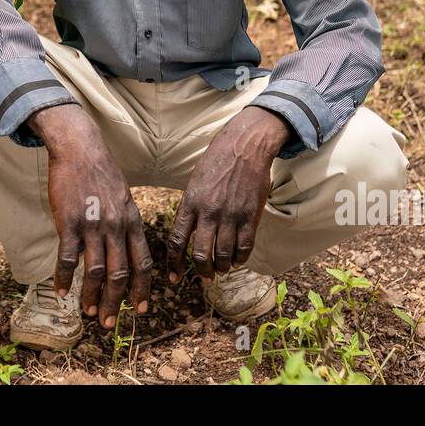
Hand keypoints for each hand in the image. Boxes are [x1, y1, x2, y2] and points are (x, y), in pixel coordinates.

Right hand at [29, 104, 151, 327]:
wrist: (80, 149)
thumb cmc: (101, 174)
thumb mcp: (123, 198)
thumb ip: (125, 226)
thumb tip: (123, 252)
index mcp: (132, 222)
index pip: (143, 263)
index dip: (143, 289)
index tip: (141, 309)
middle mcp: (116, 227)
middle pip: (119, 274)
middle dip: (115, 302)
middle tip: (109, 323)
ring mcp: (93, 225)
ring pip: (95, 271)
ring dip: (91, 296)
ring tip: (87, 313)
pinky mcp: (69, 222)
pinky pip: (67, 258)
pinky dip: (63, 278)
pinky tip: (61, 291)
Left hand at [167, 106, 290, 281]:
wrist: (244, 147)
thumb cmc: (216, 163)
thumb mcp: (195, 183)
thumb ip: (190, 208)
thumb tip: (187, 235)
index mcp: (190, 203)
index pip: (177, 241)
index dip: (174, 264)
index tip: (174, 278)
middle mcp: (208, 212)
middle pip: (201, 255)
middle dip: (201, 272)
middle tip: (204, 276)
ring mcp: (231, 216)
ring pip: (223, 256)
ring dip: (221, 268)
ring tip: (221, 268)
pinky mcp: (250, 216)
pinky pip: (244, 247)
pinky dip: (240, 259)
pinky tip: (237, 259)